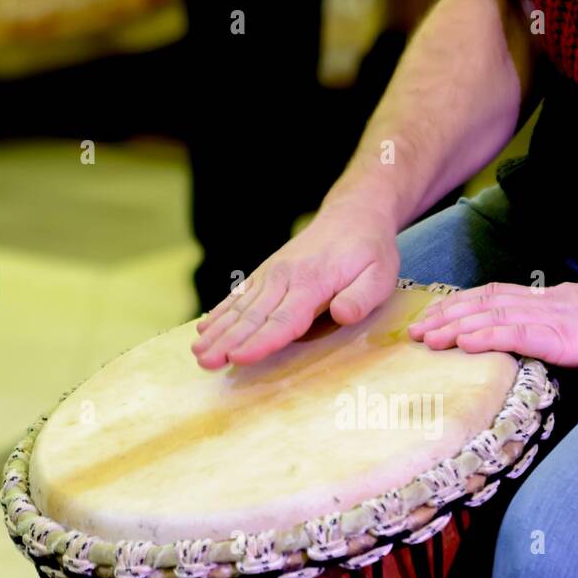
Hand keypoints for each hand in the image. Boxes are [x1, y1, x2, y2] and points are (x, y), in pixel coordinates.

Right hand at [192, 199, 400, 368]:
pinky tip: (204, 329)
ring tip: (197, 352)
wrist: (353, 215)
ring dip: (218, 331)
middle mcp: (285, 278)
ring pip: (241, 307)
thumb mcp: (380, 275)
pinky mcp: (266, 273)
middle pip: (253, 316)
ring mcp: (272, 274)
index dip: (261, 341)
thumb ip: (362, 297)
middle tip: (205, 362)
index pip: (284, 319)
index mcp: (312, 282)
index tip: (238, 358)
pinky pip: (239, 295)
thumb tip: (343, 315)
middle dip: (227, 341)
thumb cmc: (370, 251)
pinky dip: (220, 312)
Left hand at [406, 268, 577, 367]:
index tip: (430, 316)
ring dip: (455, 327)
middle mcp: (539, 304)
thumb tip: (528, 337)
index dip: (457, 305)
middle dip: (444, 317)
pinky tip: (465, 343)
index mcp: (542, 299)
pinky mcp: (562, 336)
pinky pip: (518, 334)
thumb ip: (551, 325)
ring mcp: (549, 319)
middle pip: (481, 305)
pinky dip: (488, 336)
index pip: (489, 297)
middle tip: (413, 330)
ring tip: (427, 337)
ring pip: (491, 318)